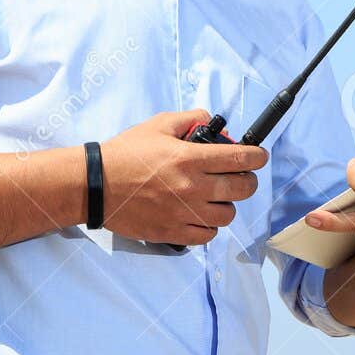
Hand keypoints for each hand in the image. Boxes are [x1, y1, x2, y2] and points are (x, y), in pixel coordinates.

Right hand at [98, 109, 266, 244]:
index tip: (259, 156)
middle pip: (242, 189)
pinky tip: (199, 214)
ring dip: (226, 204)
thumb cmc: (126, 153)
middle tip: (238, 176)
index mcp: (190, 158)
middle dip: (246, 180)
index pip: (241, 159)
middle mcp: (191, 187)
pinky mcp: (172, 233)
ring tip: (214, 196)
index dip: (258, 157)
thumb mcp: (159, 125)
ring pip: (226, 215)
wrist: (94, 185)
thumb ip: (190, 119)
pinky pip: (207, 235)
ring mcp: (183, 213)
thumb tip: (214, 122)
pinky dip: (208, 226)